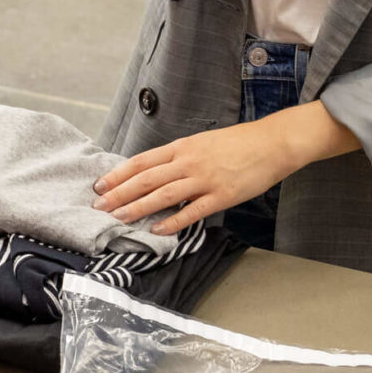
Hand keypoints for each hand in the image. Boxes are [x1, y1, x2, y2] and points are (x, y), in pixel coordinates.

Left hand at [92, 102, 360, 234]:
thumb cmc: (238, 143)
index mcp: (183, 147)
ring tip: (119, 218)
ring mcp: (205, 179)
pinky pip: (193, 211)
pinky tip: (158, 229)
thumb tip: (155, 173)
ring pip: (164, 194)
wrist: (272, 143)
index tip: (100, 185)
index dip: (119, 174)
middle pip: (147, 178)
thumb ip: (180, 158)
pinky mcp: (222, 195)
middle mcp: (189, 161)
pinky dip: (173, 220)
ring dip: (138, 207)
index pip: (142, 161)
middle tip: (99, 206)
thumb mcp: (203, 143)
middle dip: (120, 193)